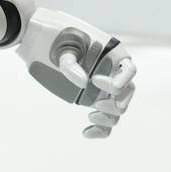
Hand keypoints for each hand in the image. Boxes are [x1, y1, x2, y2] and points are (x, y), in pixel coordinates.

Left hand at [17, 8, 136, 138]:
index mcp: (111, 54)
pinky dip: (101, 129)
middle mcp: (111, 72)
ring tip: (91, 117)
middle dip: (116, 104)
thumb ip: (71, 64)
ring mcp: (102, 87)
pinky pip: (106, 119)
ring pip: (118, 109)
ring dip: (109, 118)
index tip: (94, 80)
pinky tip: (86, 132)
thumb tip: (84, 83)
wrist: (41, 43)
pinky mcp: (93, 99)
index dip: (119, 80)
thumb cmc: (56, 39)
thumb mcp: (62, 47)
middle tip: (96, 106)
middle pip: (127, 93)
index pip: (129, 71)